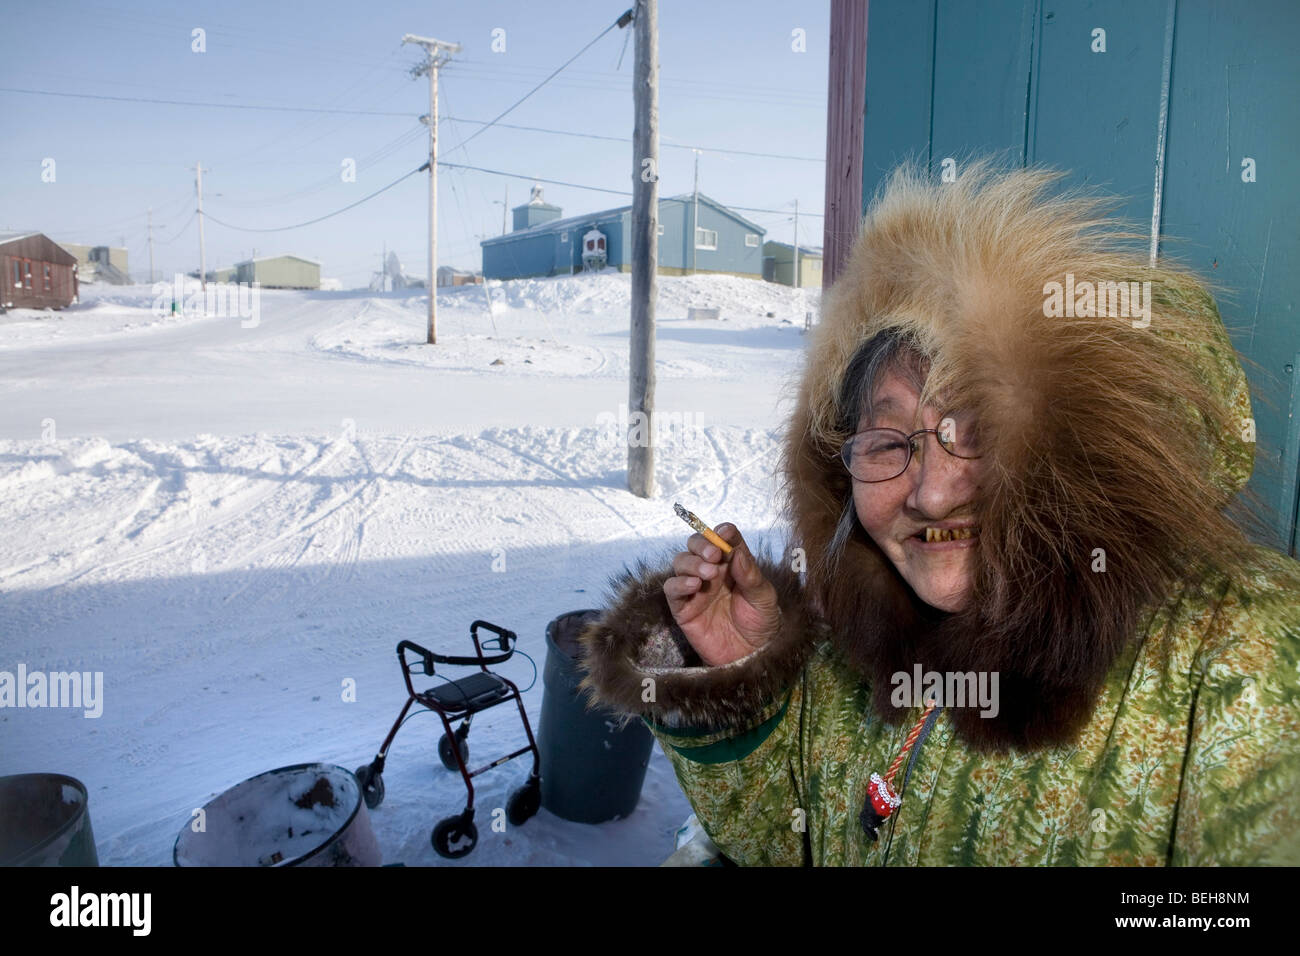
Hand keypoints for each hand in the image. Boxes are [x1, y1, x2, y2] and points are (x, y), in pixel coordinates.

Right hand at [664, 523, 781, 666]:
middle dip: (702, 545)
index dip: (723, 532)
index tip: (726, 533)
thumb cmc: (760, 624)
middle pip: (696, 545)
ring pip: (681, 562)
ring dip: (692, 563)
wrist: (752, 656)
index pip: (723, 539)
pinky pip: (671, 589)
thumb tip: (736, 551)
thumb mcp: (764, 597)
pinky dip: (679, 583)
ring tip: (709, 574)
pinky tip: (694, 586)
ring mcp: (695, 589)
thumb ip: (750, 574)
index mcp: (733, 564)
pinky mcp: (683, 608)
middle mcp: (711, 572)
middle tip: (715, 554)